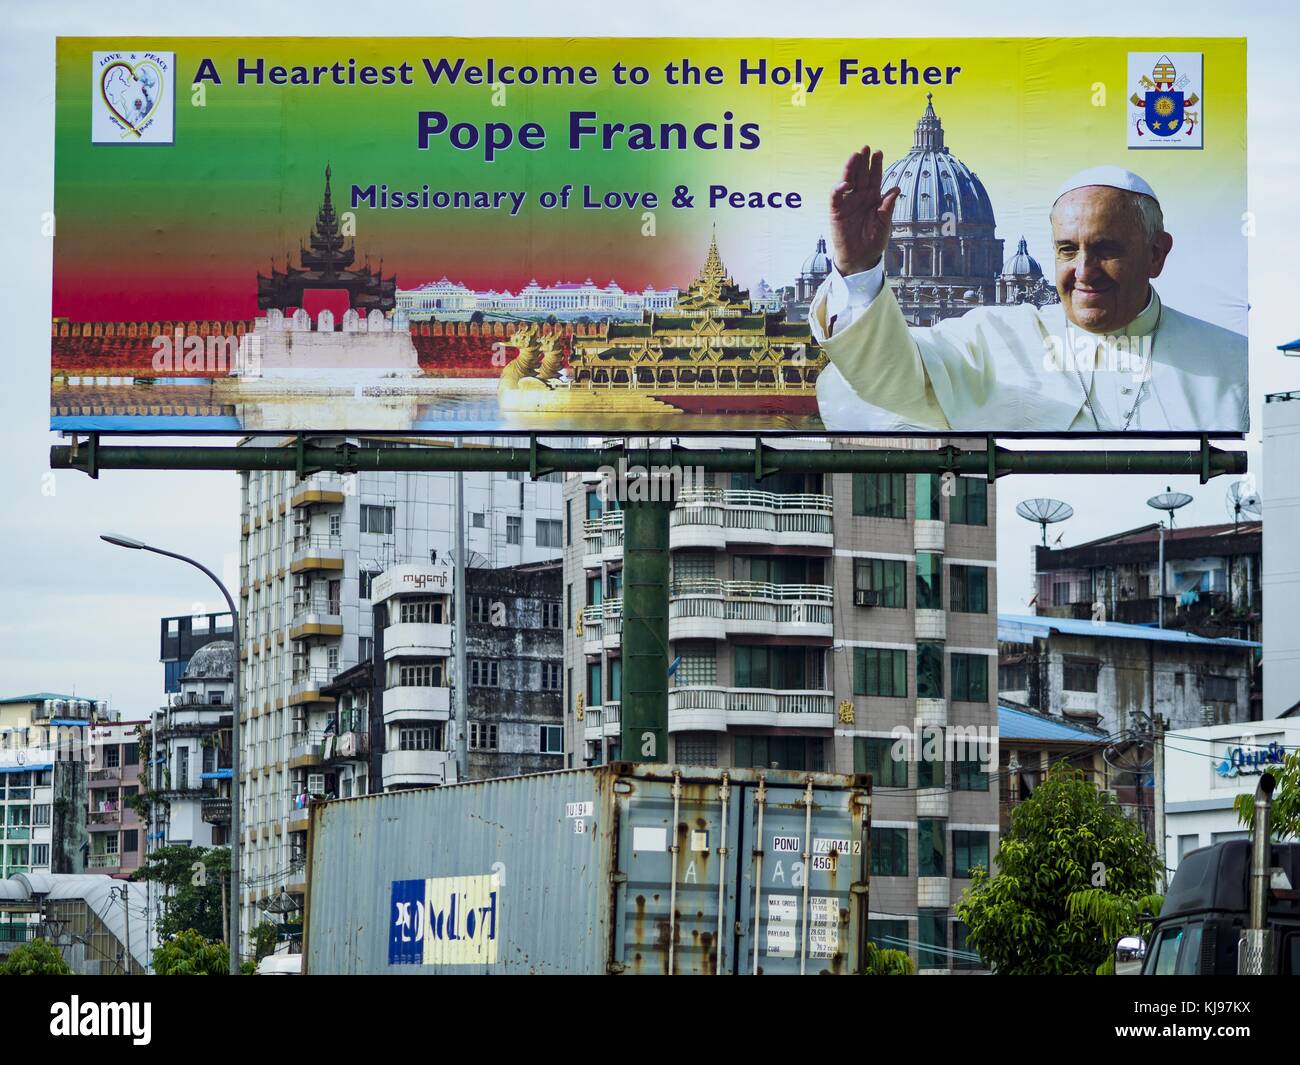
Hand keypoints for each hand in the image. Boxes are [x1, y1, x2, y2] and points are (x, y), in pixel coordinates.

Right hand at [830, 146, 900, 274]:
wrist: (860, 258)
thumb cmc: (873, 242)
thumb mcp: (884, 224)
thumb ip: (888, 207)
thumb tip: (896, 188)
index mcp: (873, 198)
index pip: (874, 177)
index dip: (876, 165)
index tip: (878, 152)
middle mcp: (860, 197)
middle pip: (861, 175)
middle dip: (863, 161)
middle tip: (865, 147)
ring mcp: (848, 203)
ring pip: (848, 181)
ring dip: (850, 169)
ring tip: (854, 156)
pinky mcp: (836, 212)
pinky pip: (836, 198)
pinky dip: (838, 190)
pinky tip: (844, 183)